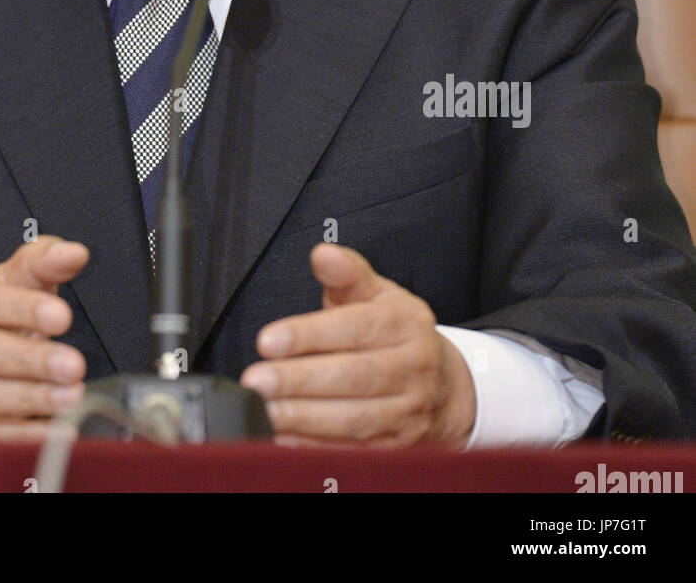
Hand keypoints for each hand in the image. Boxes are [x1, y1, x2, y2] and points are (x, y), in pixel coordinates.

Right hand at [0, 235, 88, 441]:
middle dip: (29, 361)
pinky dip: (20, 436)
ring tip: (71, 398)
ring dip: (28, 400)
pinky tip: (55, 431)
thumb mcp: (11, 283)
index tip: (62, 316)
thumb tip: (74, 253)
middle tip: (73, 366)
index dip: (21, 309)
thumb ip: (42, 263)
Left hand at [239, 243, 475, 447]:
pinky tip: (286, 438)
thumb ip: (347, 273)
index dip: (309, 335)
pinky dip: (318, 447)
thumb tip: (322, 254)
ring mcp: (409, 411)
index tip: (268, 340)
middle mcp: (412, 368)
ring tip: (266, 410)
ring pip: (356, 419)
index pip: (355, 328)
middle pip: (354, 376)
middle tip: (257, 380)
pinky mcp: (399, 447)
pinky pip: (356, 450)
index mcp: (405, 323)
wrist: (446, 388)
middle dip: (300, 380)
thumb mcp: (379, 294)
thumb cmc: (398, 335)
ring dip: (305, 418)